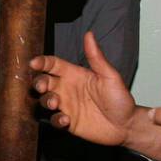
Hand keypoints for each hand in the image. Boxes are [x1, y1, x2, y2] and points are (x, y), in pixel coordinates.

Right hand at [30, 31, 136, 145]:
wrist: (127, 125)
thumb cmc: (120, 99)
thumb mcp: (110, 76)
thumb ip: (96, 57)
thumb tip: (89, 34)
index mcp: (74, 74)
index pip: (52, 64)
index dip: (41, 62)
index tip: (34, 63)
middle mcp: (67, 89)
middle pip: (43, 82)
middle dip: (38, 82)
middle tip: (43, 86)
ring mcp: (66, 106)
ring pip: (45, 100)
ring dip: (46, 100)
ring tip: (55, 102)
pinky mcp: (68, 122)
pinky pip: (54, 120)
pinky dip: (56, 119)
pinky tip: (66, 119)